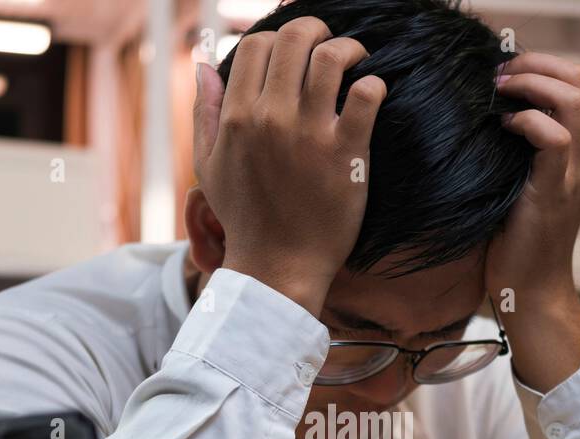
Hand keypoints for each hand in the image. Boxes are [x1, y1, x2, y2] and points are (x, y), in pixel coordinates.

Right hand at [192, 17, 386, 316]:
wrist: (278, 268)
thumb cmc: (245, 219)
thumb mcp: (209, 167)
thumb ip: (206, 113)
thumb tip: (206, 66)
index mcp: (238, 117)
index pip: (256, 45)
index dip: (276, 37)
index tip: (292, 51)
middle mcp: (271, 118)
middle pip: (295, 39)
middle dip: (315, 29)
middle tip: (328, 42)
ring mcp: (310, 134)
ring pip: (332, 57)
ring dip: (348, 48)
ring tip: (357, 60)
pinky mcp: (346, 153)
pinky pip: (366, 94)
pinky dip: (373, 84)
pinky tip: (372, 94)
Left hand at [487, 53, 579, 390]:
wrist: (529, 291)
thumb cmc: (515, 242)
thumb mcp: (520, 185)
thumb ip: (518, 151)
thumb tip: (488, 117)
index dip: (547, 66)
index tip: (508, 73)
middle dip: (539, 65)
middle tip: (501, 75)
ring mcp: (575, 174)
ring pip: (576, 100)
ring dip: (533, 85)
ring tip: (502, 92)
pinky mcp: (554, 192)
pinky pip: (553, 138)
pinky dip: (527, 121)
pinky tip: (504, 128)